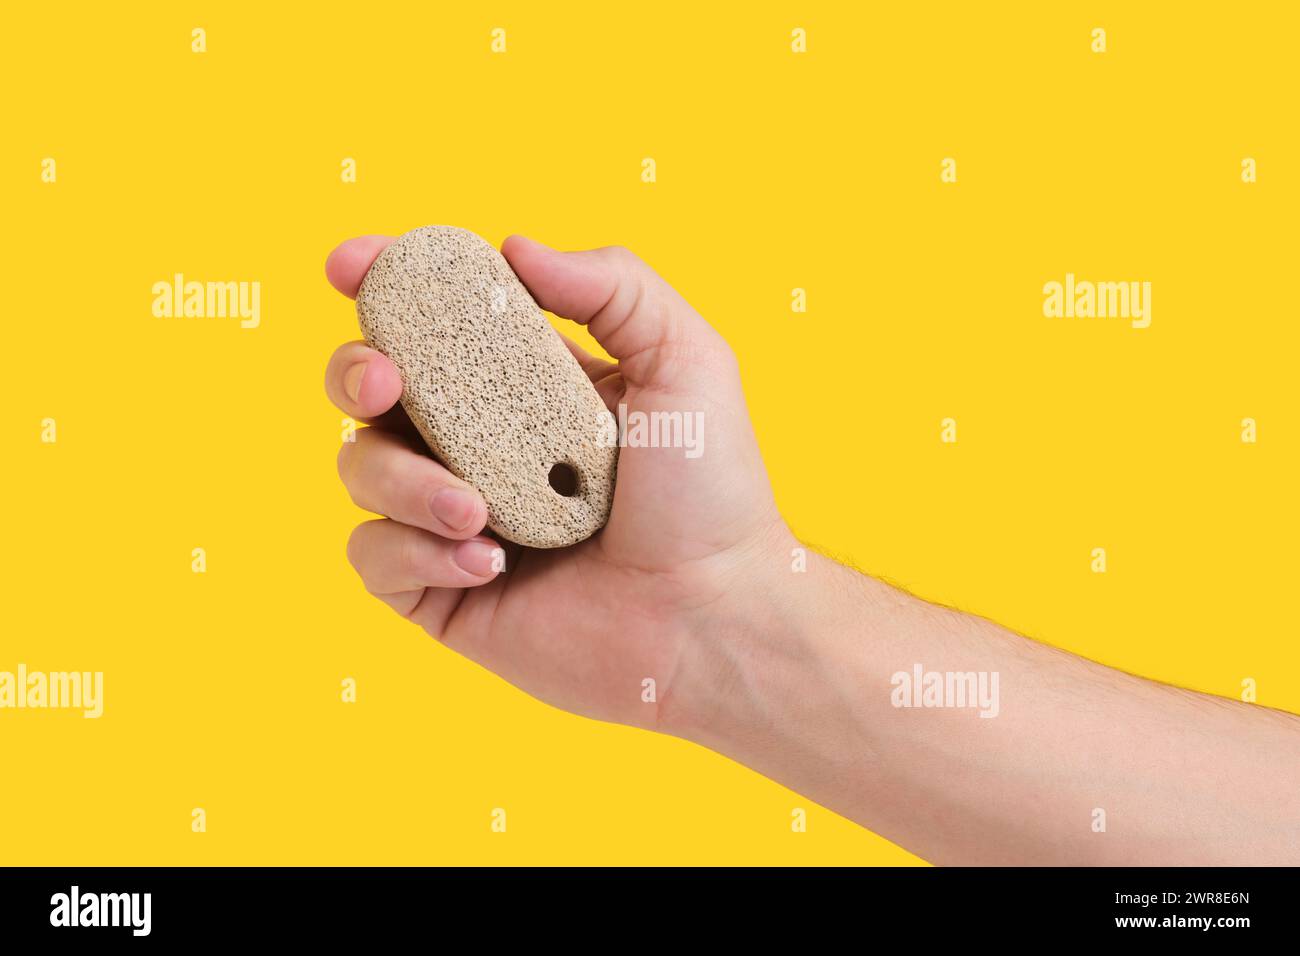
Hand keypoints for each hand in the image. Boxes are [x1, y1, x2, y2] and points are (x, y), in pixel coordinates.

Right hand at [325, 235, 791, 729]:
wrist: (713, 615)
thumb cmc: (711, 491)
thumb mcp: (683, 359)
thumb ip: (611, 286)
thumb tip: (512, 247)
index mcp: (527, 383)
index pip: (436, 321)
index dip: (383, 284)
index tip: (352, 264)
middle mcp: (482, 444)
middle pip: (369, 386)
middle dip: (355, 369)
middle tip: (387, 382)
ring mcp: (456, 517)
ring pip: (361, 469)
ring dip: (402, 480)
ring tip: (478, 512)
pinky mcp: (441, 589)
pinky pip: (375, 555)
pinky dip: (415, 551)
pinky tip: (489, 564)